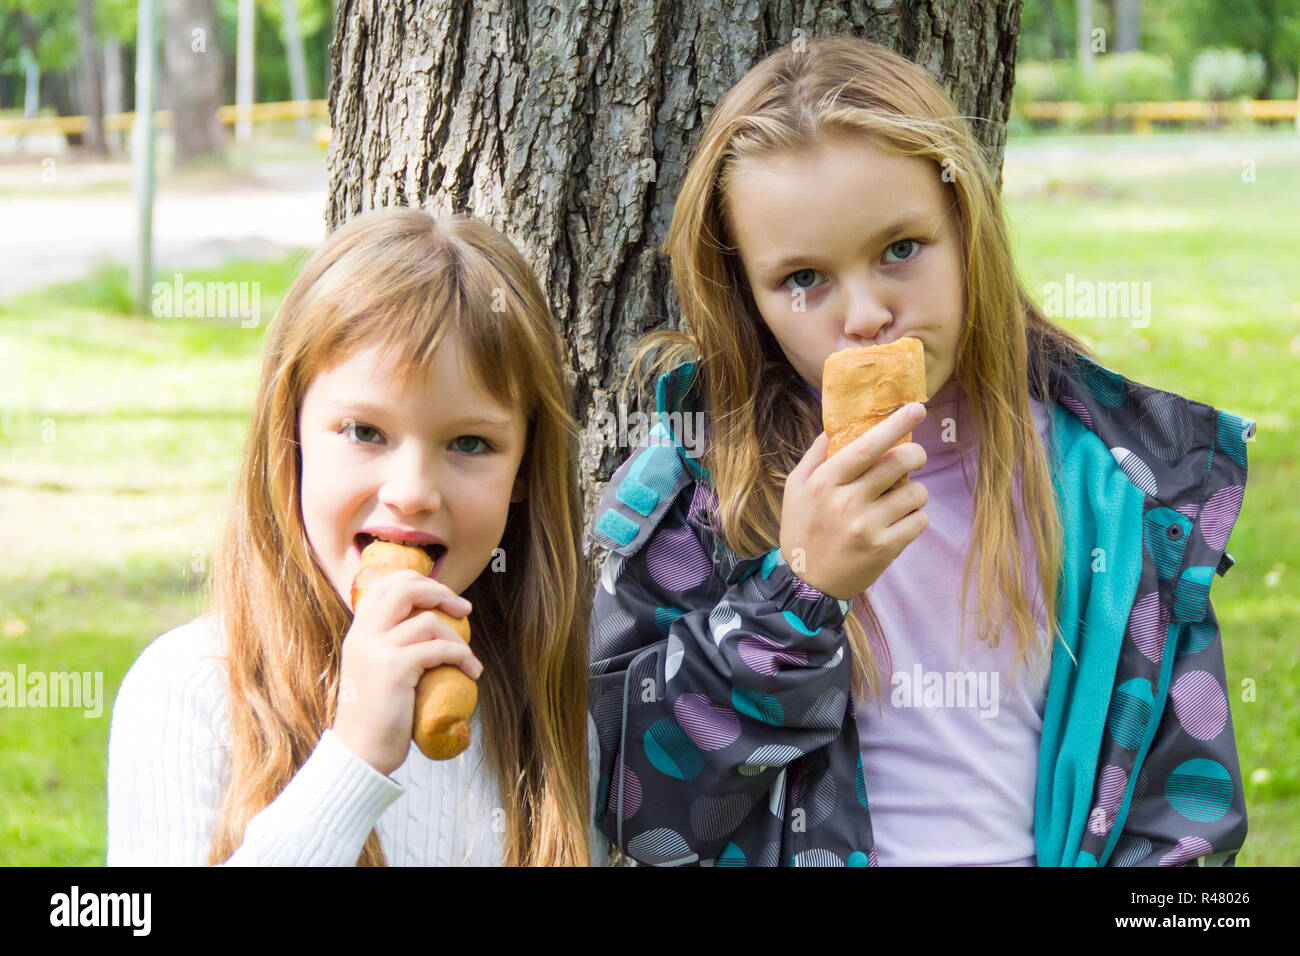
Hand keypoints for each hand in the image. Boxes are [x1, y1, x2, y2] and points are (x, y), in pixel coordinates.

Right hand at [331, 570, 478, 775]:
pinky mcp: (393, 669)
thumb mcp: (374, 672)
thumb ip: (389, 648)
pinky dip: (462, 656)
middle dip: (440, 592)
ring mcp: (376, 650)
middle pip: (403, 589)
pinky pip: (438, 649)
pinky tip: (472, 671)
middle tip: (463, 609)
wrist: (360, 754)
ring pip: (427, 621)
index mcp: (357, 634)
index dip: (417, 582)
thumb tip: (427, 629)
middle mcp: (363, 636)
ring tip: (469, 658)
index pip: (383, 586)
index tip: (442, 596)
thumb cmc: (375, 718)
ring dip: (457, 637)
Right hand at [779, 403, 930, 599]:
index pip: (867, 446)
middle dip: (917, 454)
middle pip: (899, 462)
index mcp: (824, 483)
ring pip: (916, 493)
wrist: (806, 583)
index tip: (917, 408)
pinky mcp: (885, 549)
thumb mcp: (795, 488)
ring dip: (916, 490)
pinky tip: (901, 520)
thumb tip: (838, 425)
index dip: (895, 424)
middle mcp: (847, 502)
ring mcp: (867, 527)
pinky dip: (917, 516)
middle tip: (915, 458)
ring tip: (902, 498)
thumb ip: (816, 455)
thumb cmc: (802, 529)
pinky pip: (920, 521)